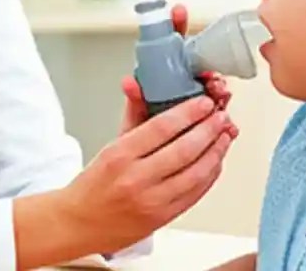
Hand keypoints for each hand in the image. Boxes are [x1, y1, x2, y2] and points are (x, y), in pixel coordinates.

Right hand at [58, 96, 234, 255]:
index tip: (203, 103)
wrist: (81, 223)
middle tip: (220, 116)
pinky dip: (210, 174)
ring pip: (195, 173)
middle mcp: (136, 178)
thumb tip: (136, 83)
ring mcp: (152, 201)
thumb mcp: (110, 145)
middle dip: (209, 129)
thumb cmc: (93, 185)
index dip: (188, 112)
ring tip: (224, 135)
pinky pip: (196, 193)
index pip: (161, 127)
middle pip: (184, 149)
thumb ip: (131, 114)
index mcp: (119, 155)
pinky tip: (215, 161)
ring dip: (216, 151)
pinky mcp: (163, 218)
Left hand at [120, 4, 237, 136]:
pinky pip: (222, 120)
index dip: (177, 26)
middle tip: (209, 76)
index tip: (178, 10)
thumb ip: (136, 101)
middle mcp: (185, 87)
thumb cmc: (138, 142)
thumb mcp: (135, 120)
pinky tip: (229, 126)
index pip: (173, 46)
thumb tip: (128, 82)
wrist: (146, 171)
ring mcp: (199, 105)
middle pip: (201, 66)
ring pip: (215, 92)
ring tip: (219, 95)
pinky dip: (226, 123)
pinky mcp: (210, 127)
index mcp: (166, 80)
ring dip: (219, 91)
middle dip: (207, 68)